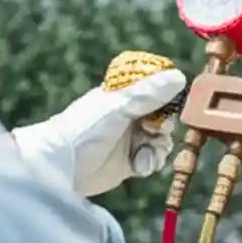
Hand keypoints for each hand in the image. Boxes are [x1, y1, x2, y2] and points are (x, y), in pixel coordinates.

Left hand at [11, 69, 185, 196]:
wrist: (61, 166)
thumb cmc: (84, 129)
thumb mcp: (118, 107)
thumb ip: (149, 93)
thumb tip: (180, 76)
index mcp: (123, 95)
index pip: (155, 89)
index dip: (167, 97)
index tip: (169, 105)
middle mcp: (128, 115)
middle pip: (163, 116)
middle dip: (165, 125)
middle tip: (156, 131)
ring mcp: (129, 139)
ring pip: (161, 139)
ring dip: (160, 146)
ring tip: (147, 152)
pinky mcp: (130, 162)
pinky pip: (153, 159)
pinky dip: (151, 162)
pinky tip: (139, 165)